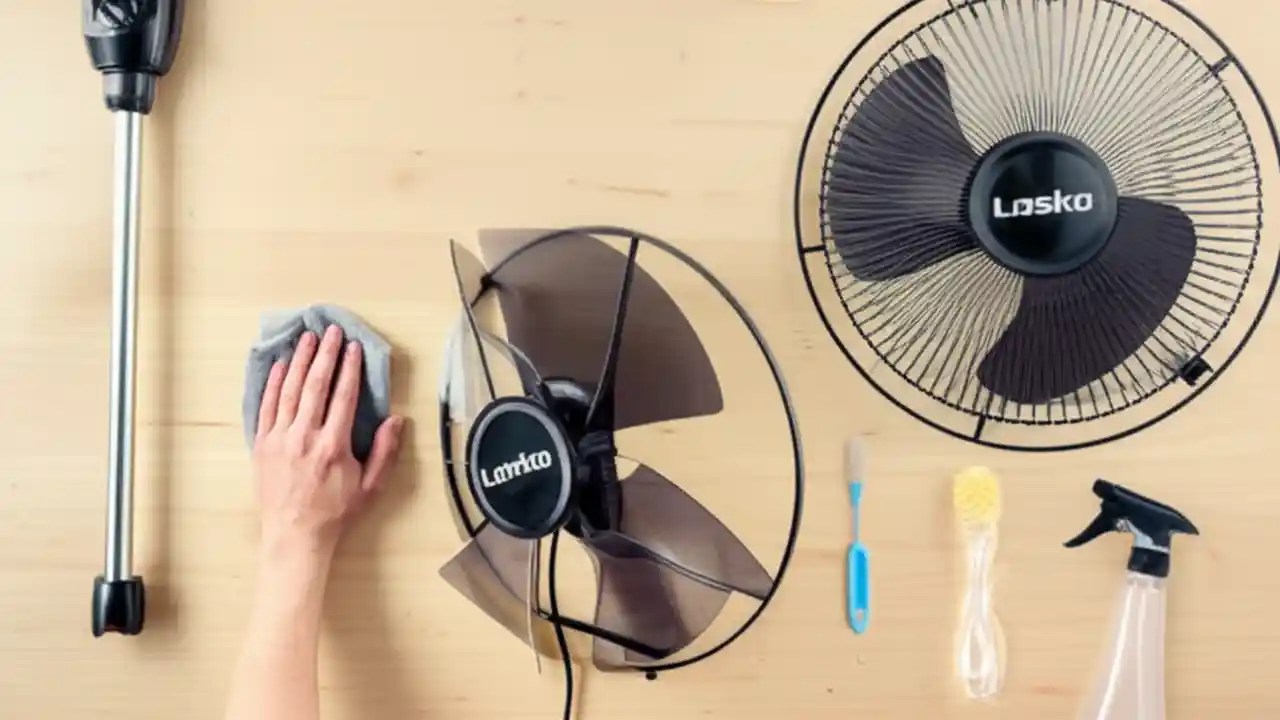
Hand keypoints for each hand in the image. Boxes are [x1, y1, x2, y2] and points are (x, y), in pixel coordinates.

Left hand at [252, 325, 404, 559]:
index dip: (350, 369)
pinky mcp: (261, 445)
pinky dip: (274, 383)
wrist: (294, 536)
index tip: (354, 348)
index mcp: (333, 446)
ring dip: (300, 361)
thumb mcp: (371, 487)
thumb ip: (385, 452)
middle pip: (316, 386)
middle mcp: (305, 437)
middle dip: (325, 355)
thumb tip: (396, 419)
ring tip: (307, 338)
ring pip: (290, 390)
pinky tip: (282, 365)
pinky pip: (267, 406)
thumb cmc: (336, 513)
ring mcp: (279, 439)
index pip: (343, 397)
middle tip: (332, 331)